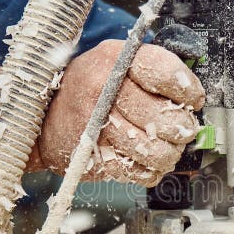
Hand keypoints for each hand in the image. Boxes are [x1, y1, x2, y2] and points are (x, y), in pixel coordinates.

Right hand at [37, 40, 204, 185]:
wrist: (41, 117)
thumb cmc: (87, 88)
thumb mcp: (115, 62)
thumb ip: (151, 71)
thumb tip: (192, 96)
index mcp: (114, 60)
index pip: (165, 73)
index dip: (188, 91)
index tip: (192, 100)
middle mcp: (103, 90)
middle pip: (164, 117)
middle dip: (182, 128)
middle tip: (181, 129)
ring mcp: (96, 126)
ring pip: (155, 150)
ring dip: (169, 153)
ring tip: (166, 146)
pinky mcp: (93, 158)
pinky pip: (140, 173)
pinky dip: (151, 170)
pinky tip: (146, 160)